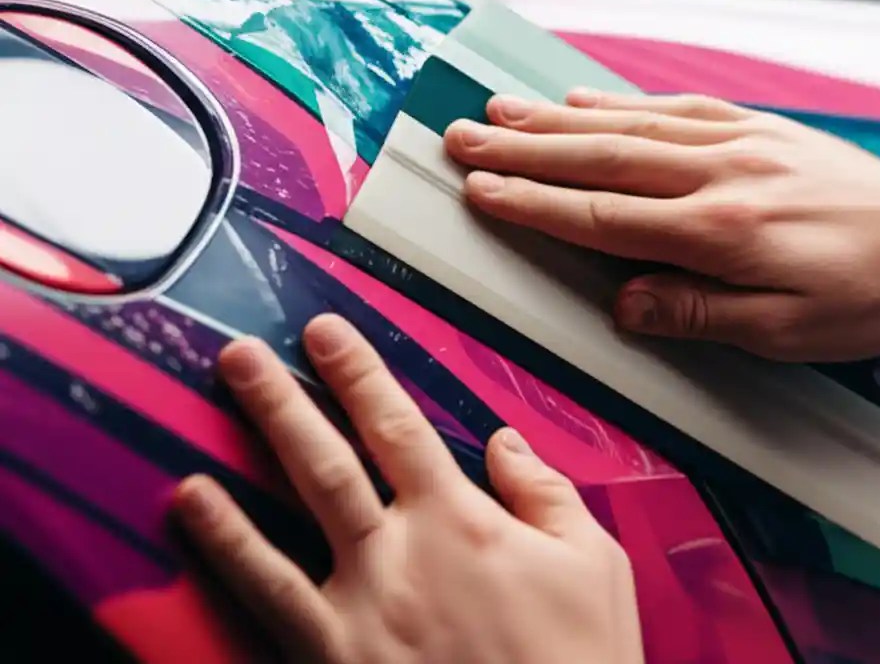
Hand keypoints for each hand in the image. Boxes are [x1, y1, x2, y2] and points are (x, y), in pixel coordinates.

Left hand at [171, 314, 643, 663]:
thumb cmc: (581, 661)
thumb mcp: (594, 564)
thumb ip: (546, 494)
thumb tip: (505, 444)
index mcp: (462, 522)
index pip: (398, 426)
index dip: (358, 373)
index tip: (325, 335)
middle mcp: (401, 556)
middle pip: (327, 460)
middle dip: (282, 400)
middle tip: (243, 356)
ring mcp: (360, 611)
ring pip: (282, 524)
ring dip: (240, 468)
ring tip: (201, 431)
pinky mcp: (335, 660)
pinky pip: (268, 600)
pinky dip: (227, 555)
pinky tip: (197, 520)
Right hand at [444, 90, 879, 360]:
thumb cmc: (867, 296)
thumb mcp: (788, 332)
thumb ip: (699, 314)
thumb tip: (622, 304)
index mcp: (719, 233)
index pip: (603, 216)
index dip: (534, 205)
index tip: (478, 192)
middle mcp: (720, 175)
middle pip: (601, 158)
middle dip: (521, 151)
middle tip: (458, 139)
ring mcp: (739, 143)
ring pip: (628, 126)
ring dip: (556, 119)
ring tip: (498, 112)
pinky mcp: (758, 129)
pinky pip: (675, 109)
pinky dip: (622, 102)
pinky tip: (584, 98)